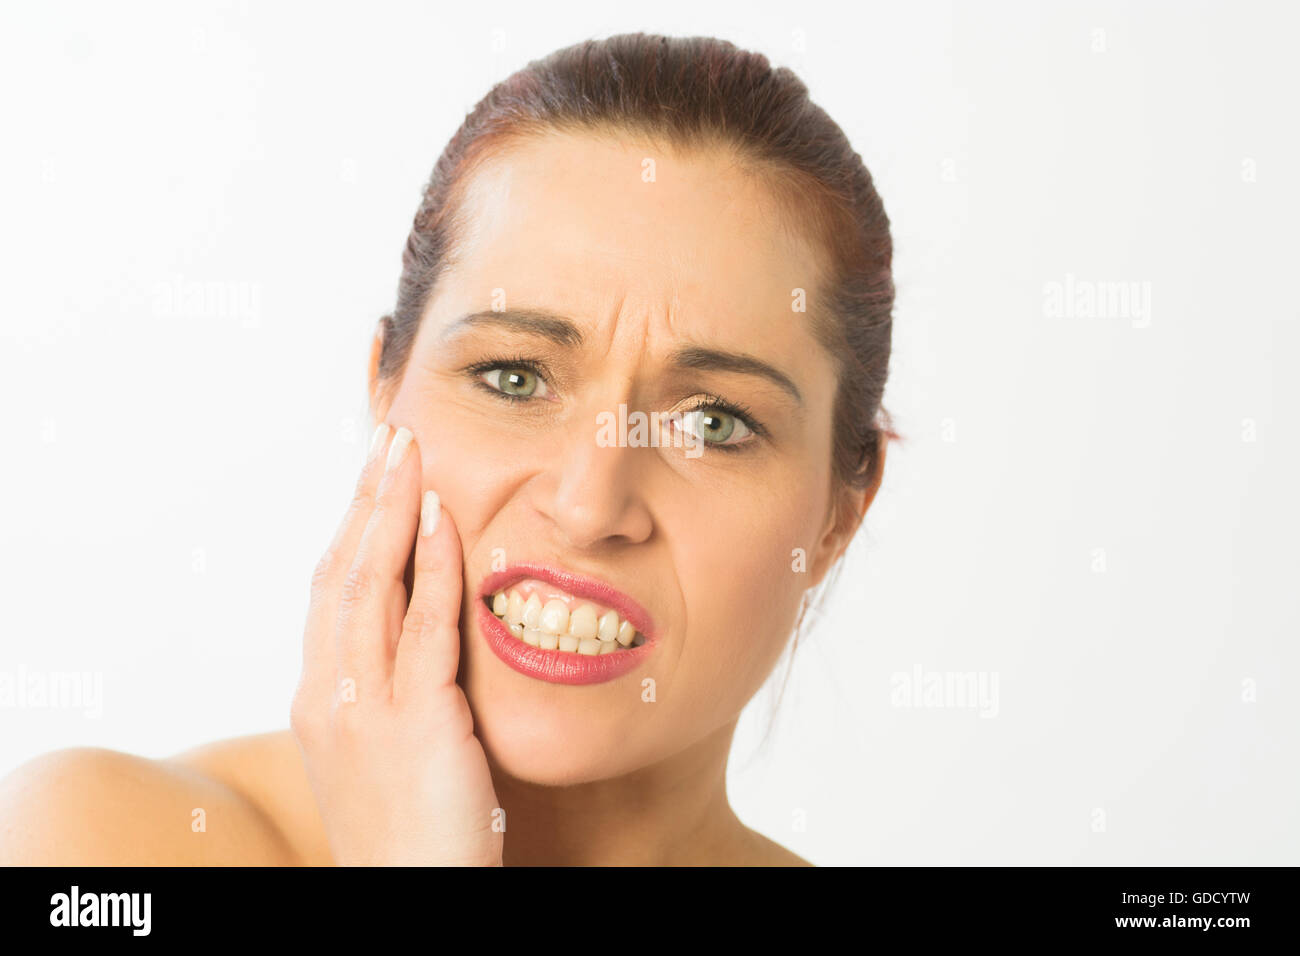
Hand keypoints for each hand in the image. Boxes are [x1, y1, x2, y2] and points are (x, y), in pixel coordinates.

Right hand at [290, 423, 502, 865]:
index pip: (333, 592)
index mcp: (322, 699)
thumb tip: (415, 631)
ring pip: (372, 585)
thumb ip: (391, 687)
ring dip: (391, 509)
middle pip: (342, 573)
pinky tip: (442, 516)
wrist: (412, 899)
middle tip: (388, 435)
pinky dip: (433, 565)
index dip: (353, 527)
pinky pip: (425, 625)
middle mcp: (330, 694)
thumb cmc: (413, 834)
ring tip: (408, 449)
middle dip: (366, 499)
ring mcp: (365, 708)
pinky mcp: (414, 723)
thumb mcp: (388, 748)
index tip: (375, 475)